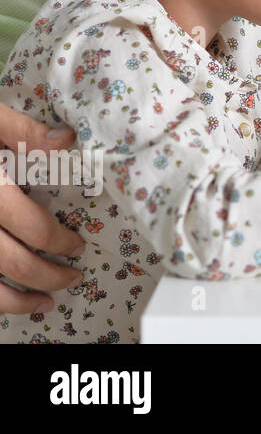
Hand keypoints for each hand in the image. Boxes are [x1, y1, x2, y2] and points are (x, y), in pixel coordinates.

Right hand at [0, 104, 84, 313]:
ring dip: (18, 302)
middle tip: (73, 278)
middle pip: (14, 264)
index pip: (33, 228)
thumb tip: (67, 140)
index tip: (78, 247)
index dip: (61, 242)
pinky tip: (7, 304)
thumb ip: (23, 131)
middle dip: (49, 276)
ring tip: (45, 303)